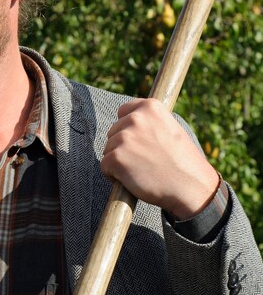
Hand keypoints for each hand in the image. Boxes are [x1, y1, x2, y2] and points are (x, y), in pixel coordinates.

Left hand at [101, 99, 218, 219]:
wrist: (190, 187)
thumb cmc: (183, 162)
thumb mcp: (171, 129)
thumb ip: (150, 122)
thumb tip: (131, 121)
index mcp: (150, 107)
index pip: (123, 111)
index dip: (128, 129)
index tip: (139, 142)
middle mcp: (136, 118)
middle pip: (114, 132)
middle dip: (123, 146)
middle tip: (145, 161)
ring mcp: (124, 138)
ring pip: (108, 149)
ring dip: (119, 161)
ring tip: (141, 171)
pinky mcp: (116, 158)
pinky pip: (105, 166)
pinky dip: (113, 175)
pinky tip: (131, 181)